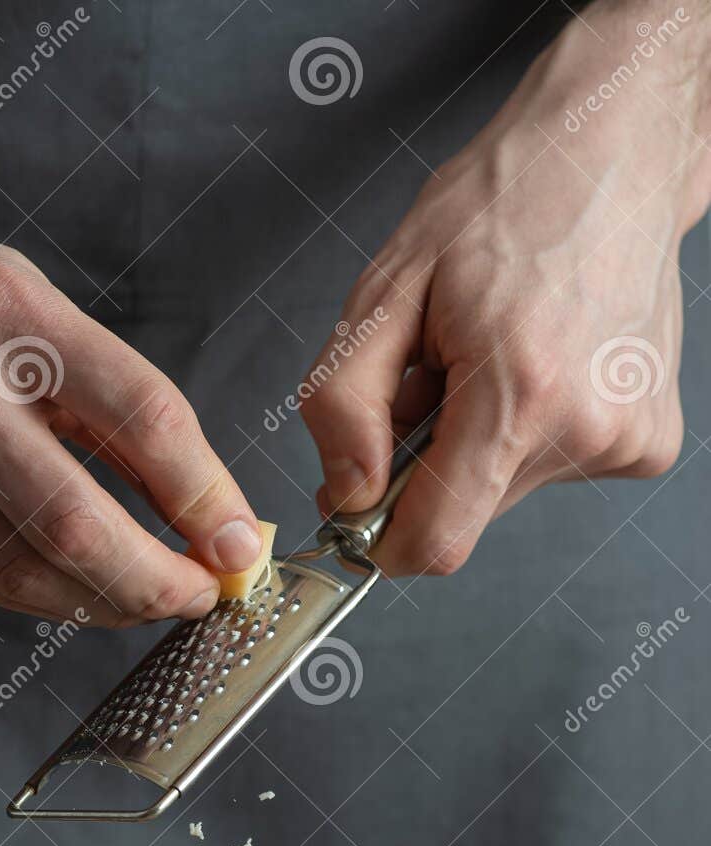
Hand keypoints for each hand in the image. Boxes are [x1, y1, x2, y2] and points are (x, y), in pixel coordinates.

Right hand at [0, 196, 262, 624]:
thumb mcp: (30, 304)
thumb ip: (108, 401)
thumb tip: (201, 508)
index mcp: (10, 312)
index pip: (142, 417)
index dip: (205, 497)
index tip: (239, 546)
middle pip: (75, 524)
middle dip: (154, 583)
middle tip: (198, 597)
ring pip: (17, 571)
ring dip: (99, 603)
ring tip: (141, 600)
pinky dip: (34, 592)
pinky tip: (70, 589)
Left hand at [300, 0, 709, 576]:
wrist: (611, 155)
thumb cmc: (501, 207)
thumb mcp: (386, 290)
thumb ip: (345, 405)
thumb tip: (347, 494)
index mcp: (518, 390)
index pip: (435, 542)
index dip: (383, 538)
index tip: (361, 503)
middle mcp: (586, 426)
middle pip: (466, 515)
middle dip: (428, 468)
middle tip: (434, 381)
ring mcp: (627, 438)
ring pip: (506, 492)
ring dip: (478, 445)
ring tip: (493, 358)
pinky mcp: (650, 442)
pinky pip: (555, 470)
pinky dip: (528, 434)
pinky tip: (540, 365)